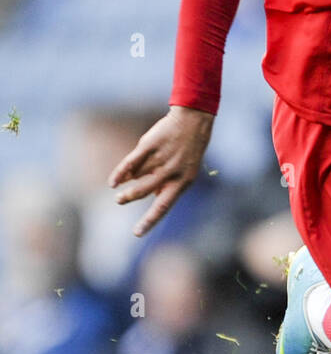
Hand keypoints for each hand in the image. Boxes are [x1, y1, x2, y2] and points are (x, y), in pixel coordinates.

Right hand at [108, 105, 214, 236]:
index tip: (136, 233)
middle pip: (145, 191)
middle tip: (119, 201)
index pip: (163, 206)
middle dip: (130, 198)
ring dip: (127, 185)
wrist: (193, 120)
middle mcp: (172, 171)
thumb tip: (153, 198)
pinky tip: (113, 181)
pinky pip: (131, 162)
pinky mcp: (150, 144)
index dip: (149, 221)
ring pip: (137, 176)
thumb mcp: (185, 170)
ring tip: (118, 190)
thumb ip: (169, 184)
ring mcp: (161, 157)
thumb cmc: (189, 148)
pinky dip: (120, 172)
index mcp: (183, 182)